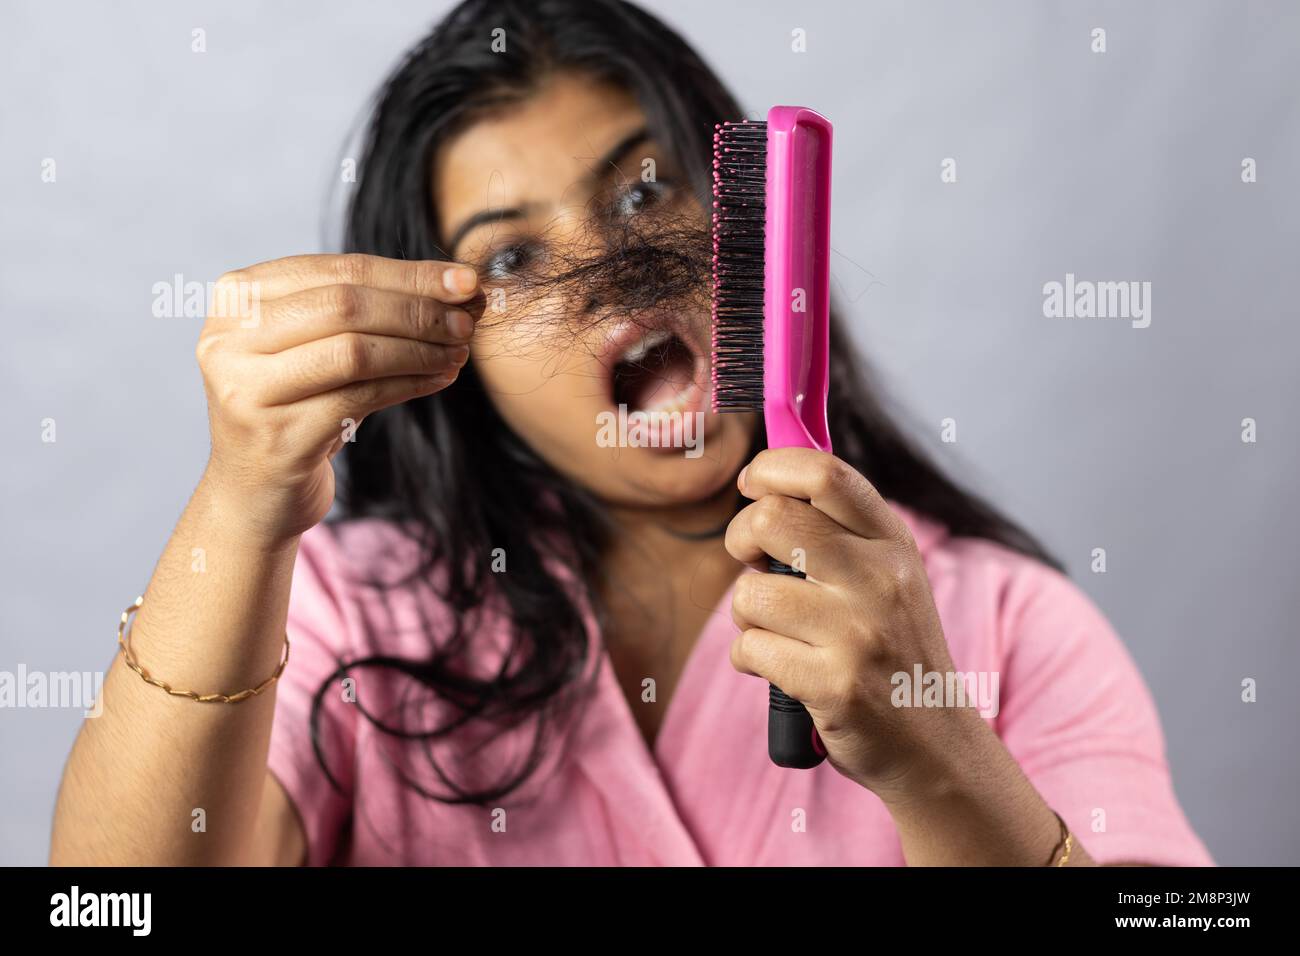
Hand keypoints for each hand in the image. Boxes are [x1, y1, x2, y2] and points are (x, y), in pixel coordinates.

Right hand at [194, 253, 479, 544]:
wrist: (255, 492)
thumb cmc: (297, 406)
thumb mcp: (319, 346)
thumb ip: (372, 310)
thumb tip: (460, 288)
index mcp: (238, 297)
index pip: (338, 269)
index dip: (408, 273)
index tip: (466, 281)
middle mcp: (229, 338)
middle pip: (345, 305)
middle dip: (417, 309)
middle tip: (467, 320)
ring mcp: (247, 388)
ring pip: (354, 351)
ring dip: (419, 348)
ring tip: (459, 351)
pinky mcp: (277, 436)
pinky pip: (360, 398)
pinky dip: (409, 384)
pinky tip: (440, 379)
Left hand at [724, 447, 978, 800]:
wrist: (935, 743)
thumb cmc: (892, 651)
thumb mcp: (888, 576)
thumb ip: (839, 530)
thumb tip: (764, 484)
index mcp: (892, 543)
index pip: (825, 473)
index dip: (771, 468)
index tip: (752, 485)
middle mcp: (881, 580)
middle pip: (773, 519)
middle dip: (740, 536)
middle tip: (751, 559)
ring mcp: (859, 633)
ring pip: (751, 592)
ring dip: (746, 612)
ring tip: (777, 630)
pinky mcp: (834, 685)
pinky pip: (750, 649)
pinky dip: (750, 658)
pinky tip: (779, 668)